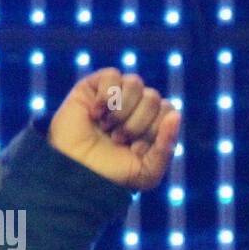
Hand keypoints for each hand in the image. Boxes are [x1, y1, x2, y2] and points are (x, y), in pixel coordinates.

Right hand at [47, 68, 180, 191]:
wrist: (73, 171)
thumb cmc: (110, 174)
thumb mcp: (147, 173)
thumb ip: (166, 148)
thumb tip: (175, 115)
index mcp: (154, 125)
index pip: (169, 110)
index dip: (154, 130)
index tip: (137, 148)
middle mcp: (138, 107)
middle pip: (153, 98)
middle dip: (135, 124)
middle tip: (117, 139)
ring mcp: (117, 95)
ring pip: (135, 83)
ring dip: (120, 111)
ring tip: (106, 127)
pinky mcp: (95, 86)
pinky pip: (112, 75)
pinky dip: (105, 97)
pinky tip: (95, 114)